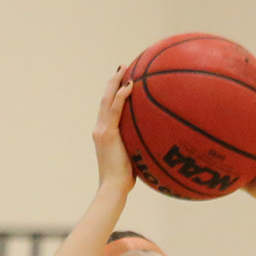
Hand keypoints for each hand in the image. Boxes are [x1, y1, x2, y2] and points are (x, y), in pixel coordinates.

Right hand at [93, 68, 134, 192]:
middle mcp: (100, 129)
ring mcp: (102, 130)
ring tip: (124, 68)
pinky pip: (115, 110)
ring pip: (107, 100)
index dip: (113, 93)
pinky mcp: (107, 134)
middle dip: (113, 82)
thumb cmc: (125, 180)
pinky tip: (130, 85)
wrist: (114, 188)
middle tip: (122, 67)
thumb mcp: (132, 159)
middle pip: (105, 99)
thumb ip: (138, 147)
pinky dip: (121, 96)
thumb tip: (155, 143)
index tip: (122, 81)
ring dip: (115, 82)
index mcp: (104, 134)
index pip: (108, 109)